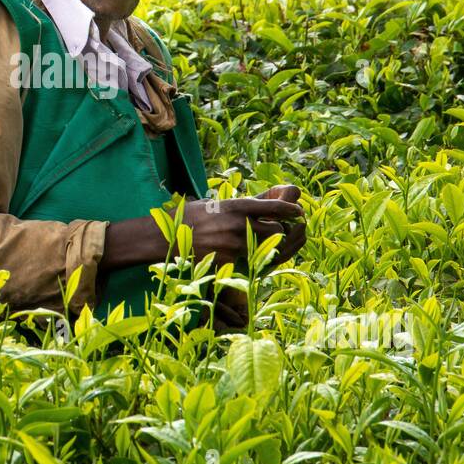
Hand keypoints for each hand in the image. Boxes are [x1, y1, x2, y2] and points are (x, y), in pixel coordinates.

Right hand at [179, 184, 305, 264]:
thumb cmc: (191, 218)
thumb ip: (242, 205)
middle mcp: (238, 224)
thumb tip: (267, 199)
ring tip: (247, 245)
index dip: (290, 210)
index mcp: (236, 206)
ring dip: (260, 248)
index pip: (273, 207)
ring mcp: (233, 245)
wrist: (164, 238)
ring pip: (262, 249)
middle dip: (276, 233)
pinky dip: (241, 262)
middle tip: (271, 233)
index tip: (298, 211)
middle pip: (275, 231)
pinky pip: (244, 264)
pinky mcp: (226, 262)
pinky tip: (229, 257)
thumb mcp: (216, 204)